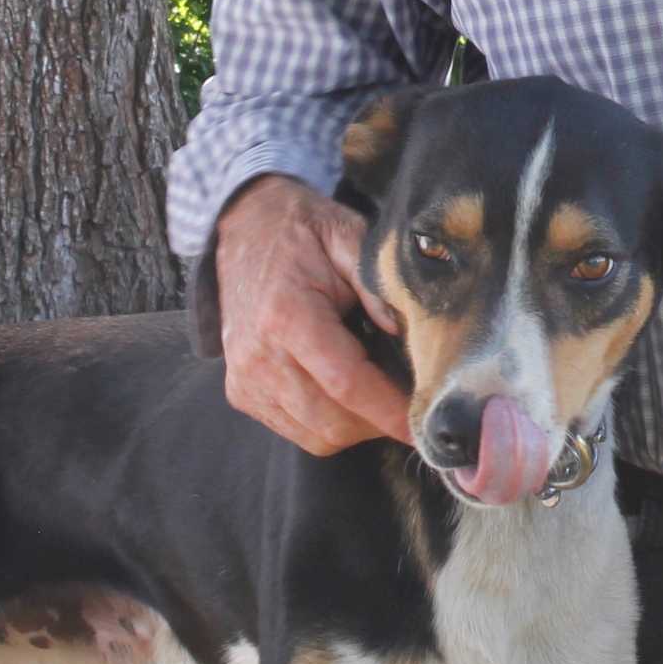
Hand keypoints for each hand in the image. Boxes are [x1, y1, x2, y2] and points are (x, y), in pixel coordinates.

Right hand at [215, 173, 410, 452]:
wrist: (245, 228)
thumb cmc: (304, 232)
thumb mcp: (349, 237)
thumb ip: (376, 286)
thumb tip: (404, 335)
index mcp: (288, 315)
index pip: (346, 383)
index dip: (388, 410)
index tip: (421, 424)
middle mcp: (260, 356)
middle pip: (332, 421)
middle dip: (377, 422)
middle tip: (408, 402)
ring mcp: (245, 379)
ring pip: (315, 435)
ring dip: (355, 427)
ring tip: (377, 394)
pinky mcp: (241, 392)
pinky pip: (294, 430)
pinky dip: (326, 424)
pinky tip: (344, 394)